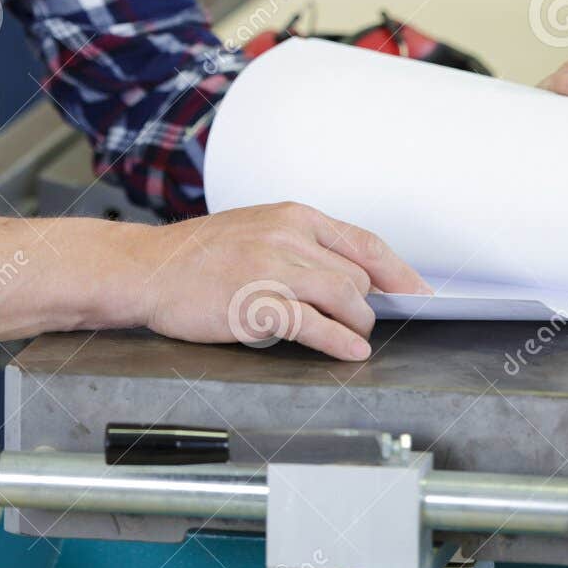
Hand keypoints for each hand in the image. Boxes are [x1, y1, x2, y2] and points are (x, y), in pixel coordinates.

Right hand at [137, 202, 430, 361]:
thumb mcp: (256, 230)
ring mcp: (273, 269)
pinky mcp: (258, 304)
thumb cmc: (199, 255)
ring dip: (356, 323)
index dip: (399, 272)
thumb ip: (301, 246)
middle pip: (358, 275)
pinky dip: (340, 341)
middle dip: (367, 304)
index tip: (420, 293)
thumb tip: (350, 275)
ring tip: (352, 337)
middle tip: (363, 322)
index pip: (364, 242)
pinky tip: (350, 351)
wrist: (148, 269)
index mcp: (292, 216)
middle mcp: (288, 236)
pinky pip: (315, 325)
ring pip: (345, 297)